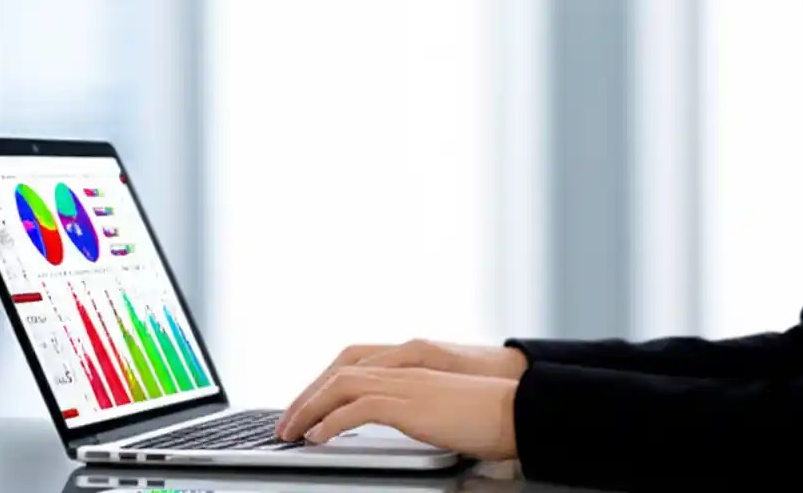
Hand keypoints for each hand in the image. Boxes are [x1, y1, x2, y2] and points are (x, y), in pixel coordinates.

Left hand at [275, 366, 518, 460]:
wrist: (516, 411)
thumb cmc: (486, 414)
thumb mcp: (439, 406)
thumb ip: (413, 407)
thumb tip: (400, 420)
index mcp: (407, 366)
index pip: (349, 365)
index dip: (321, 384)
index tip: (304, 407)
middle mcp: (401, 368)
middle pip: (337, 372)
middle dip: (306, 397)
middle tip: (286, 424)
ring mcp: (403, 384)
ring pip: (340, 386)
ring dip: (310, 409)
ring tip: (292, 432)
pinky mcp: (408, 404)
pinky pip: (357, 409)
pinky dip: (332, 421)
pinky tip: (319, 437)